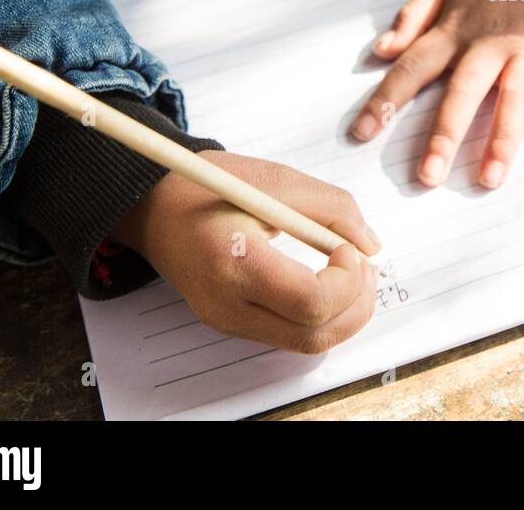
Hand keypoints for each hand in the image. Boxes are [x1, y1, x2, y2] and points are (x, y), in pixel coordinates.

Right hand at [112, 151, 380, 353]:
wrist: (153, 207)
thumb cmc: (208, 186)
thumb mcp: (275, 180)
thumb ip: (331, 208)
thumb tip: (370, 245)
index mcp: (233, 260)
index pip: (308, 301)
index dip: (346, 280)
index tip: (349, 249)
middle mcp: (226, 303)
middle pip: (312, 335)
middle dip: (356, 305)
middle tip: (366, 268)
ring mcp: (226, 320)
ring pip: (305, 343)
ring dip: (344, 315)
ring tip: (354, 274)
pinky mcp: (231, 323)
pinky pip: (289, 335)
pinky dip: (320, 316)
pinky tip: (328, 284)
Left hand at [350, 0, 523, 188]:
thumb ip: (415, 15)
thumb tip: (380, 50)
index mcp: (456, 28)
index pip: (413, 67)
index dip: (386, 100)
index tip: (362, 133)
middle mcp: (490, 42)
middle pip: (463, 92)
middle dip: (444, 134)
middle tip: (427, 176)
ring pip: (515, 99)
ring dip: (503, 141)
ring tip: (489, 179)